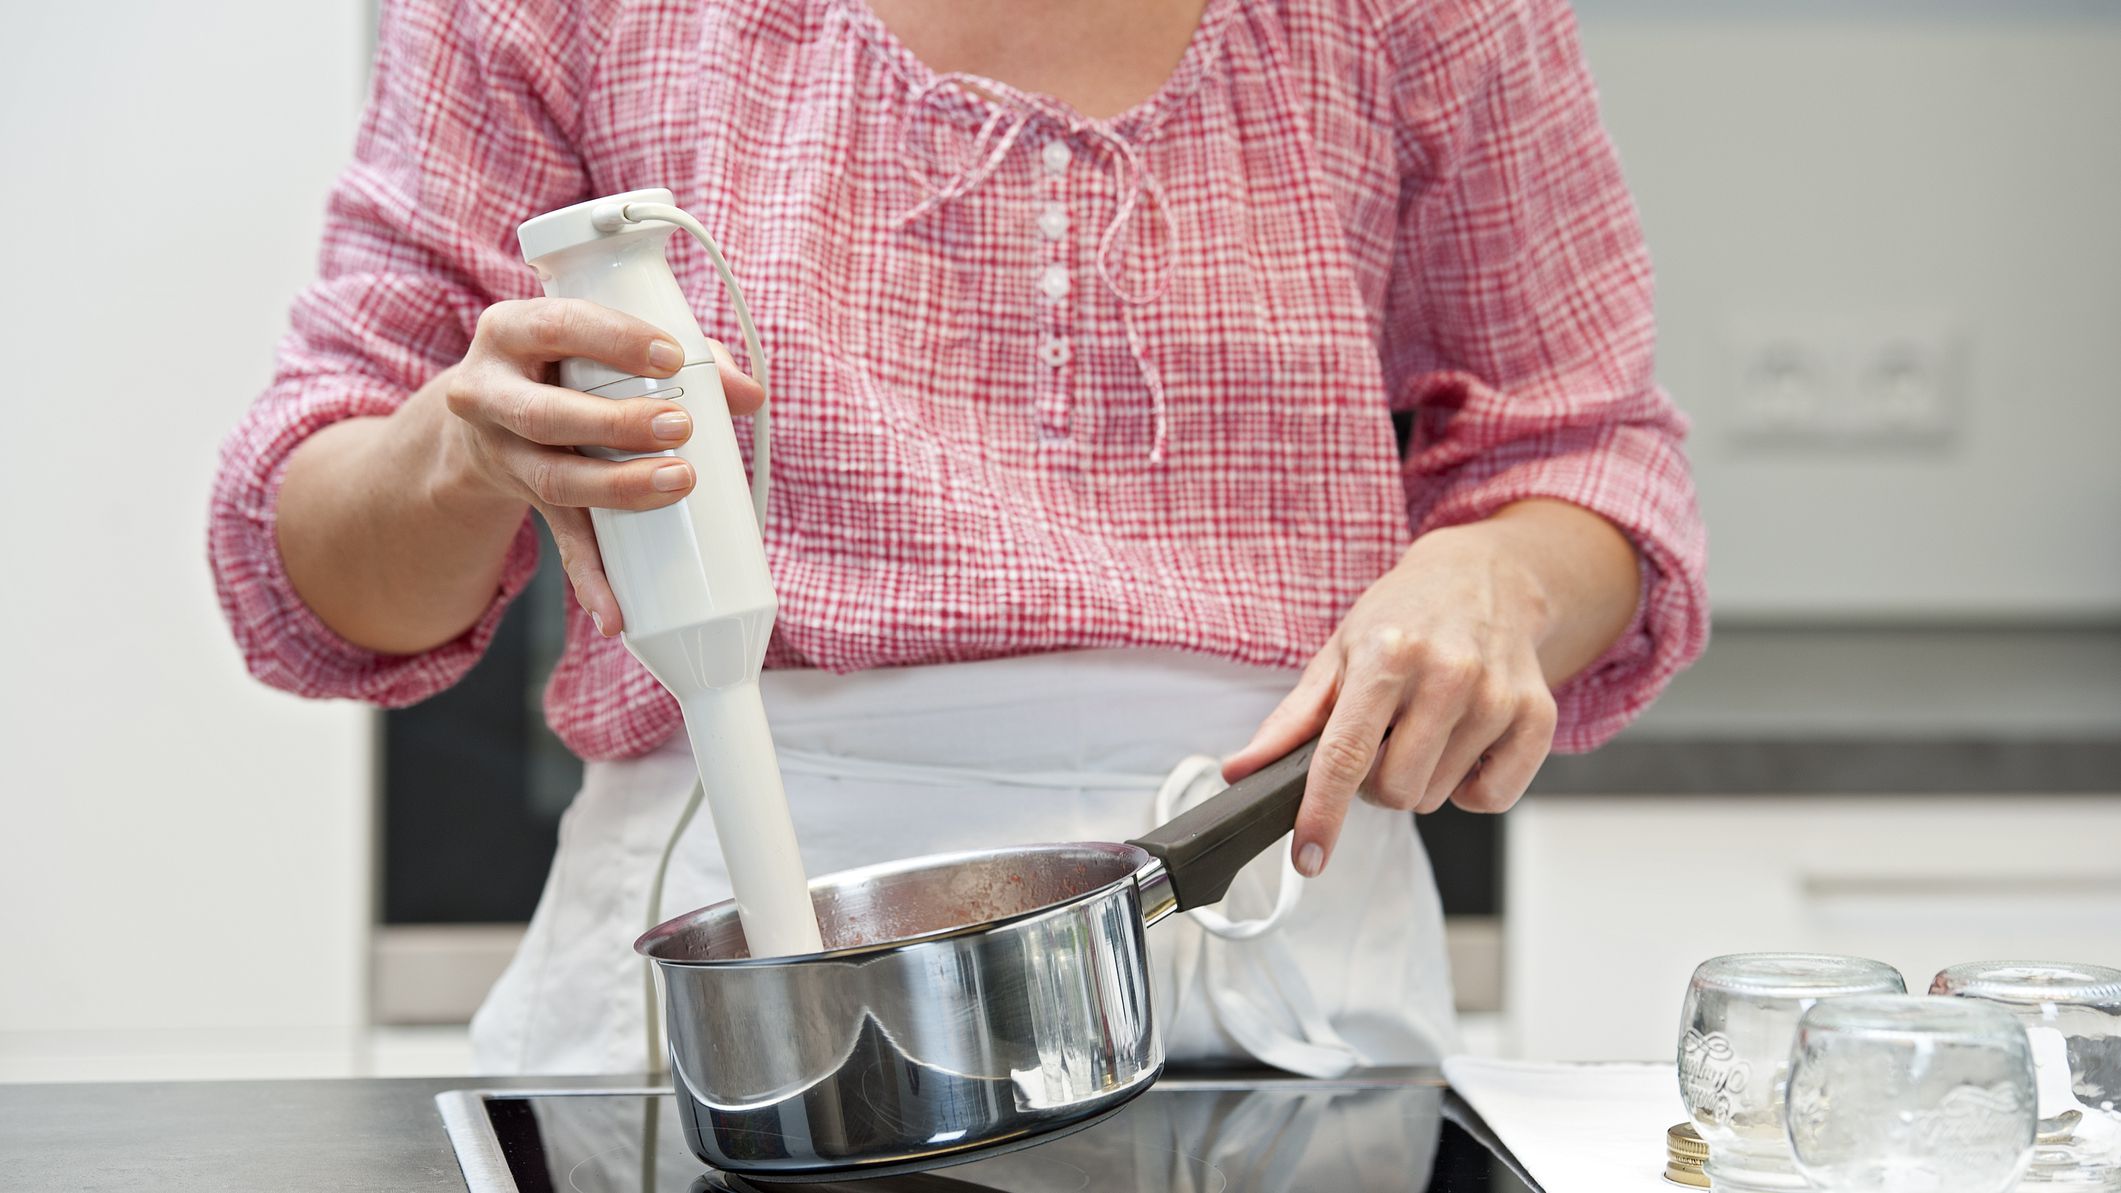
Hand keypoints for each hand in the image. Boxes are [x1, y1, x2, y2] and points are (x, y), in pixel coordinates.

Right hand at [440, 297, 763, 634]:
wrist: (484, 420)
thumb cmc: (564, 367)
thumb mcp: (599, 345)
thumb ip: (681, 357)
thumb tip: (749, 393)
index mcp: (511, 334)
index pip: (559, 325)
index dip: (613, 339)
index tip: (672, 356)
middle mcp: (488, 393)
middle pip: (547, 414)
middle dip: (617, 423)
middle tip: (679, 428)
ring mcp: (500, 455)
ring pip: (553, 481)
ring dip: (616, 489)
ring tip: (677, 483)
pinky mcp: (522, 504)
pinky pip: (559, 545)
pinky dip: (591, 580)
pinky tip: (615, 613)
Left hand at [1223, 510, 1582, 876]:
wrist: (1486, 579)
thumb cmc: (1405, 618)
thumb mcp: (1338, 654)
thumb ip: (1291, 721)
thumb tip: (1241, 770)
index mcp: (1388, 654)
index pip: (1346, 754)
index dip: (1322, 813)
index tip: (1308, 857)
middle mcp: (1448, 674)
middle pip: (1395, 791)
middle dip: (1375, 783)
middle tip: (1382, 742)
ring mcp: (1498, 697)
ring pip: (1437, 798)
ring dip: (1419, 779)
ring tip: (1423, 729)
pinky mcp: (1538, 718)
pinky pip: (1491, 798)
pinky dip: (1469, 788)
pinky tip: (1461, 745)